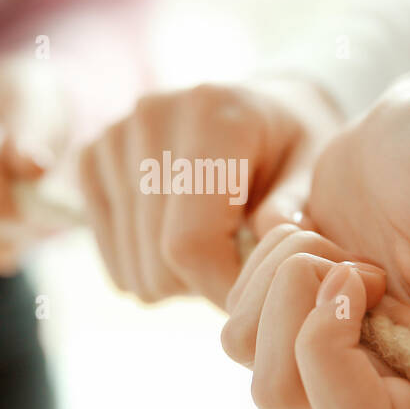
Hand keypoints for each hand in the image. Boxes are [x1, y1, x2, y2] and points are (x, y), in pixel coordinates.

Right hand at [78, 77, 342, 304]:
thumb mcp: (318, 170)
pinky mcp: (91, 161)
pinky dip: (153, 269)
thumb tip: (274, 235)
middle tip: (244, 265)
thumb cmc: (297, 148)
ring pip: (133, 270)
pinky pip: (114, 262)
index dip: (223, 288)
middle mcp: (151, 117)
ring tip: (219, 247)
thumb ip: (299, 207)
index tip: (258, 297)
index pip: (190, 243)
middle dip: (207, 285)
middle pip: (157, 262)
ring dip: (181, 280)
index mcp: (212, 114)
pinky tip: (186, 240)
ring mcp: (113, 138)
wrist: (260, 111)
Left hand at [222, 75, 409, 408]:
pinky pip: (232, 310)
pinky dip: (263, 261)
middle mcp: (377, 381)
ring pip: (244, 351)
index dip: (332, 366)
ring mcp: (325, 353)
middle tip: (346, 260)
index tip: (355, 280)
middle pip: (278, 397)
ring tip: (335, 244)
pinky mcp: (283, 318)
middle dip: (292, 311)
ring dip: (280, 278)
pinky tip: (314, 234)